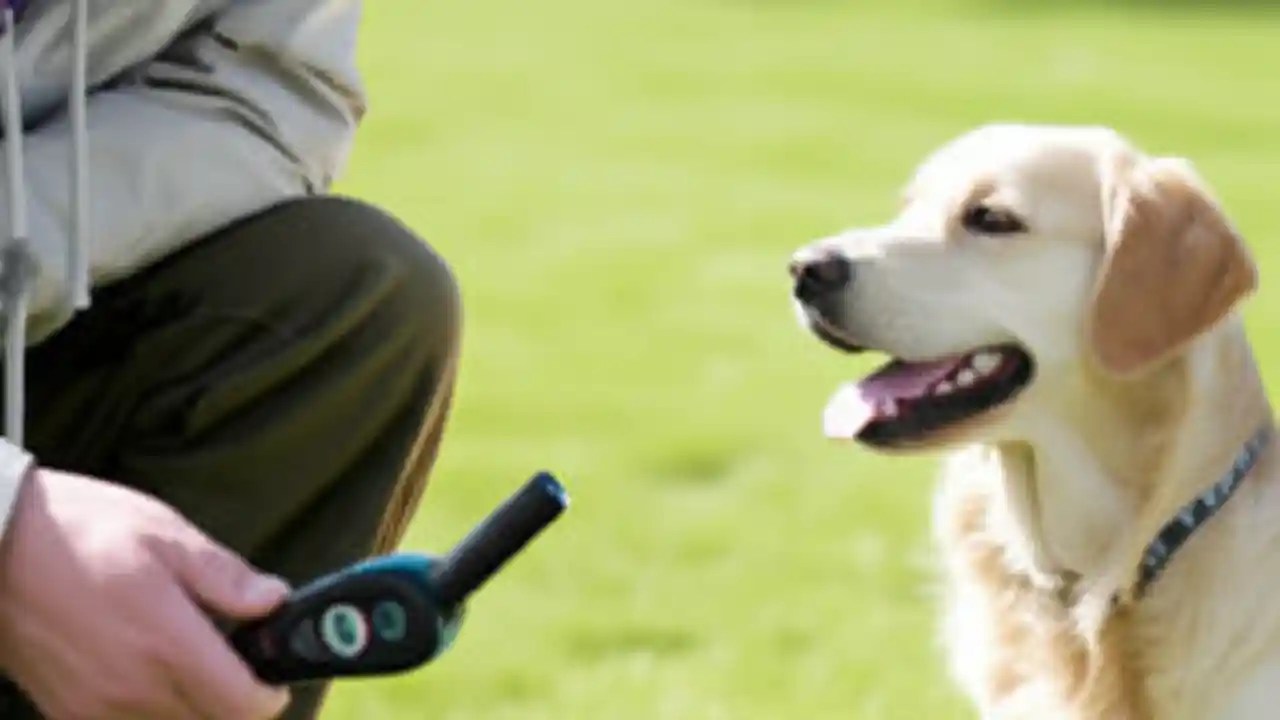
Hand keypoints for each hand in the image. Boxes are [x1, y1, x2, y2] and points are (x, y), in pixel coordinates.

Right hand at [0, 467, 291, 718]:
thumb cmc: (80, 531)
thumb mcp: (167, 536)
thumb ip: (226, 579)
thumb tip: (274, 600)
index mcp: (168, 644)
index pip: (243, 706)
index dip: (268, 695)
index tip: (271, 679)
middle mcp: (134, 688)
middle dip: (234, 701)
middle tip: (234, 664)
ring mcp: (97, 707)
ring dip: (192, 708)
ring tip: (188, 663)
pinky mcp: (67, 712)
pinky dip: (149, 710)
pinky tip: (147, 672)